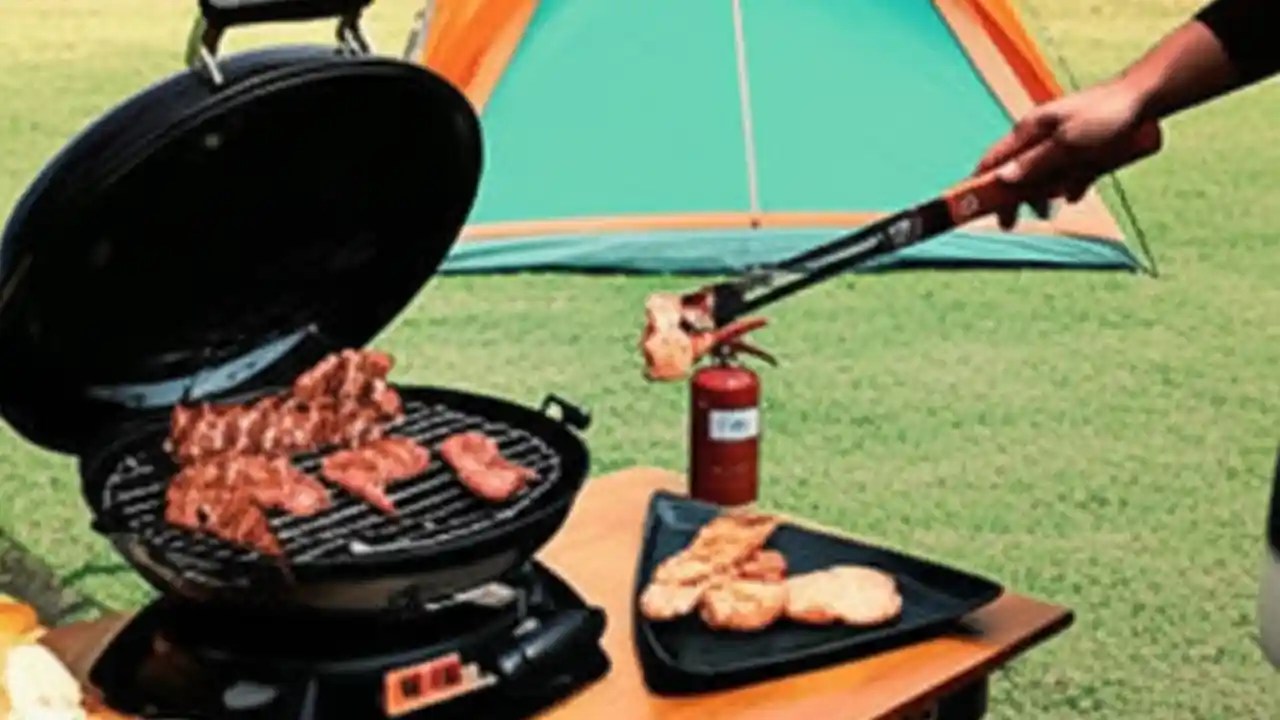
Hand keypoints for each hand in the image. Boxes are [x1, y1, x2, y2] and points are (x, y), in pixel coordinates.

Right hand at [975, 77, 1147, 228]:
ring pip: (1042, 175)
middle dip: (1011, 197)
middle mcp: (1040, 137)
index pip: (993, 160)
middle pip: (1015, 172)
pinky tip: (1074, 194)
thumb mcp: (1068, 142)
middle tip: (1009, 223)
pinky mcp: (1082, 150)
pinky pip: (1068, 174)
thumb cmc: (1105, 115)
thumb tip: (1003, 178)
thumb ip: (1036, 162)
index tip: (971, 207)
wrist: (1145, 99)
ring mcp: (1061, 143)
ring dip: (1041, 194)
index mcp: (1029, 130)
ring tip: (1045, 212)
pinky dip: (1068, 186)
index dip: (978, 183)